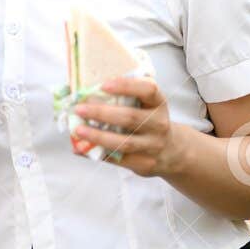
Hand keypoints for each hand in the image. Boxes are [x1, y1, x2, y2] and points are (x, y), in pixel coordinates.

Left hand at [65, 76, 187, 176]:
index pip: (148, 90)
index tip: (103, 85)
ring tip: (78, 130)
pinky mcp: (145, 163)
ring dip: (98, 136)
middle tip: (79, 108)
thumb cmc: (148, 121)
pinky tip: (83, 147)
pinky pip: (119, 159)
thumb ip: (124, 97)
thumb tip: (78, 90)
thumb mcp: (146, 105)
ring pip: (124, 142)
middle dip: (101, 113)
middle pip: (130, 117)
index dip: (126, 86)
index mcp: (158, 103)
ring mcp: (153, 145)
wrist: (171, 151)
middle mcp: (159, 123)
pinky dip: (99, 153)